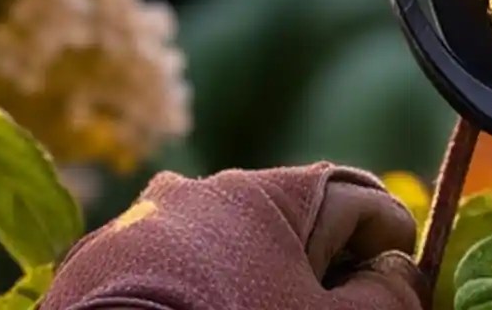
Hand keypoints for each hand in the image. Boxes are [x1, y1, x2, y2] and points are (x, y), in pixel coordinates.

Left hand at [42, 163, 424, 309]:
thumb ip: (389, 296)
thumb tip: (400, 272)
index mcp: (259, 192)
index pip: (364, 206)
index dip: (391, 259)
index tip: (389, 303)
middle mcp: (193, 194)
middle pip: (295, 231)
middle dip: (323, 277)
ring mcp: (134, 233)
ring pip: (229, 257)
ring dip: (260, 290)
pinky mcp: (91, 276)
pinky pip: (171, 279)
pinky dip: (200, 302)